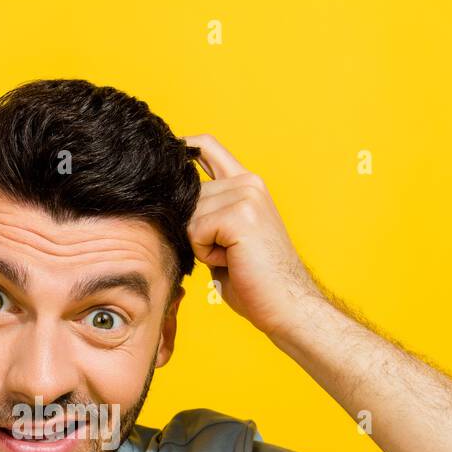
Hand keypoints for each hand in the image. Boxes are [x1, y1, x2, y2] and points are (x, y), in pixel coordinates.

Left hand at [182, 134, 321, 335]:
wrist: (286, 304)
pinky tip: (231, 262)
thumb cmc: (253, 279)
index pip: (206, 147)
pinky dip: (205, 254)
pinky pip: (195, 231)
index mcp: (246, 184)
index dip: (182, 149)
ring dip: (200, 244)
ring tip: (231, 257)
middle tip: (225, 252)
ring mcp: (246, 196)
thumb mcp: (225, 237)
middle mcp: (248, 182)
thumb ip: (206, 214)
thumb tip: (167, 204)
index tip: (166, 162)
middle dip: (192, 228)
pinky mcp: (240, 215)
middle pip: (186, 193)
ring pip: (189, 215)